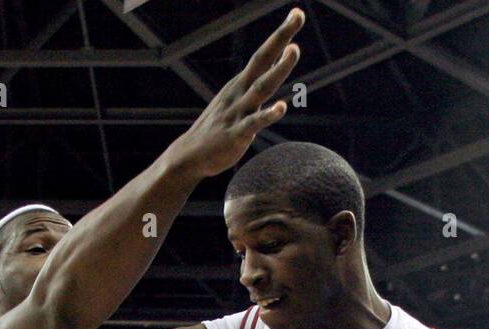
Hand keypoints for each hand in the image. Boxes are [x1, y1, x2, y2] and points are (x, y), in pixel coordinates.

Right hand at [166, 9, 303, 179]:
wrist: (190, 155)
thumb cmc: (218, 129)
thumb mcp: (238, 102)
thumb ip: (257, 88)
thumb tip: (275, 72)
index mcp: (241, 84)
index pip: (264, 55)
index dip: (281, 36)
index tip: (296, 14)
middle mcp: (240, 92)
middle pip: (263, 60)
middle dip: (281, 38)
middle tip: (298, 16)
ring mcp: (238, 111)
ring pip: (262, 87)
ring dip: (279, 69)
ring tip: (294, 50)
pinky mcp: (237, 133)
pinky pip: (254, 122)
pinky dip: (268, 115)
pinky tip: (282, 107)